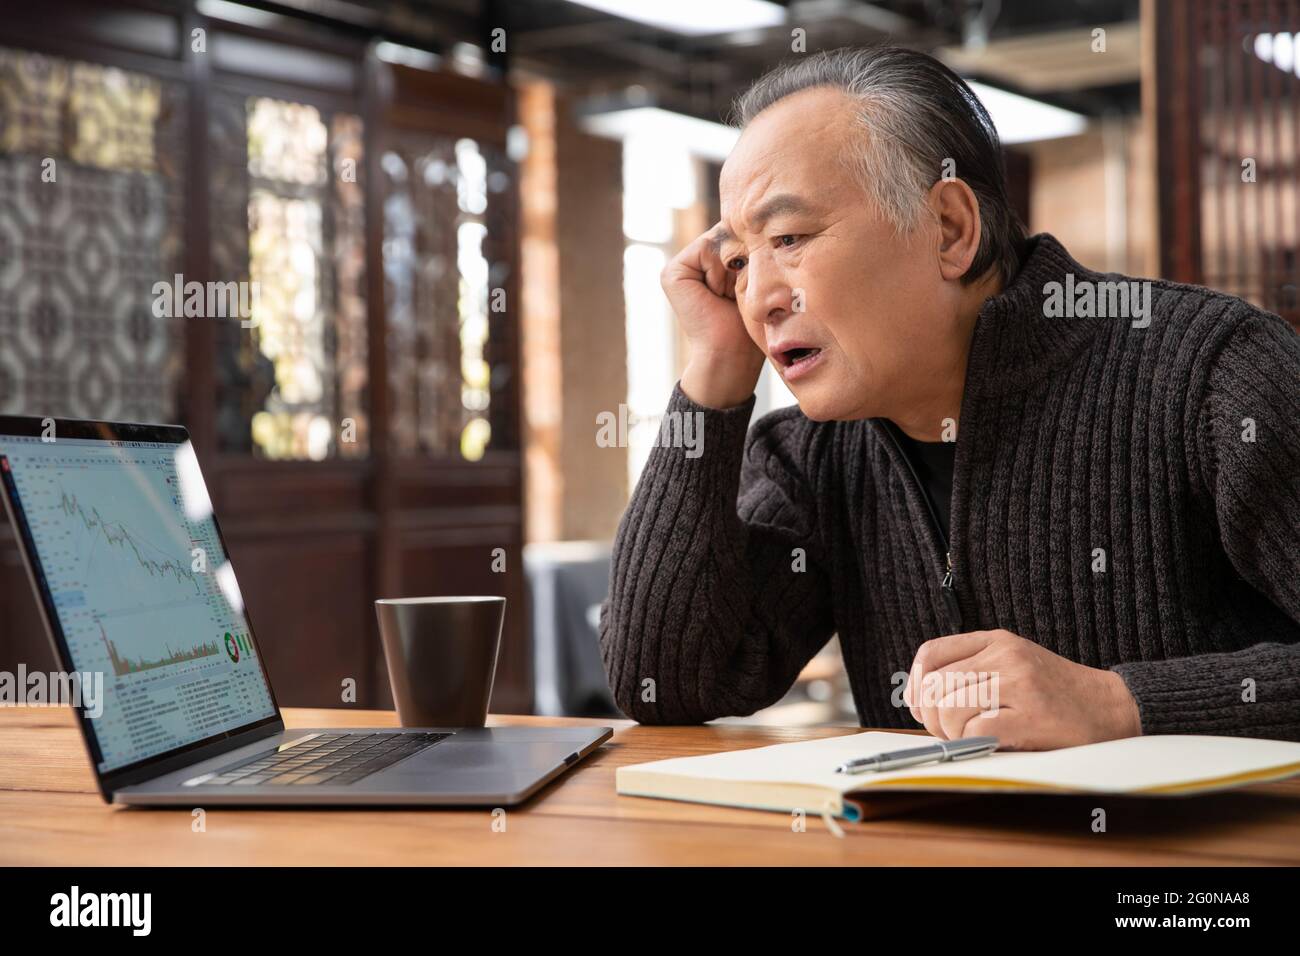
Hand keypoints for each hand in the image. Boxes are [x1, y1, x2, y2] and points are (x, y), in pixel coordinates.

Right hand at [662, 222, 764, 408]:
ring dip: (734, 264)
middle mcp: (696, 262)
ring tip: (730, 294)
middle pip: (730, 232)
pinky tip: (718, 294)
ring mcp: (682, 266)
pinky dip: (718, 270)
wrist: (732, 353)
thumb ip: (748, 247)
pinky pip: (706, 249)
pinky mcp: (672, 273)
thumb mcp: (756, 277)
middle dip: (746, 253)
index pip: (740, 232)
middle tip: (743, 288)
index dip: (755, 246)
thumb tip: (755, 215)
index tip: (757, 278)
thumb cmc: (751, 323)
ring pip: (720, 240)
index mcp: (716, 263)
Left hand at [901, 629, 1141, 749]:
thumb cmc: (1056, 694)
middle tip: (947, 731)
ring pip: (949, 707)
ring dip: (949, 732)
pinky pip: (974, 731)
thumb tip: (920, 698)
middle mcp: (1006, 656)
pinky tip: (987, 742)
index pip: (931, 653)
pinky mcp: (1031, 716)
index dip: (915, 685)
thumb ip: (972, 670)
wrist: (1113, 707)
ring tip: (968, 737)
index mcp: (997, 641)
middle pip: (934, 684)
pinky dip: (970, 743)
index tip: (922, 707)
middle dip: (931, 716)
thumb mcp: (1013, 665)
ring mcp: (1019, 684)